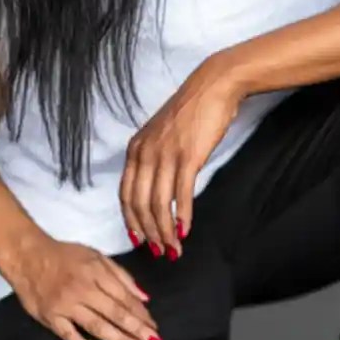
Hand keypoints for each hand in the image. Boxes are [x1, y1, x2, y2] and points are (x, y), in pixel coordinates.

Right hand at [2, 233, 160, 339]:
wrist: (26, 255)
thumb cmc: (64, 255)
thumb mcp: (97, 256)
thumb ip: (122, 276)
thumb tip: (145, 298)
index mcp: (97, 274)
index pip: (125, 298)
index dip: (142, 315)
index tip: (155, 328)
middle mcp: (83, 290)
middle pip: (115, 313)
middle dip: (137, 330)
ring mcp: (66, 305)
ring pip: (97, 326)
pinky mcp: (50, 317)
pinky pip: (68, 335)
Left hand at [120, 55, 241, 260]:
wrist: (212, 88)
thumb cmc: (191, 113)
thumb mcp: (161, 135)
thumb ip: (154, 159)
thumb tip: (156, 188)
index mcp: (136, 150)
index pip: (126, 194)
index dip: (131, 221)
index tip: (139, 240)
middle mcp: (145, 154)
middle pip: (140, 204)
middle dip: (149, 233)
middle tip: (159, 252)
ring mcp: (166, 155)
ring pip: (159, 204)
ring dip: (165, 230)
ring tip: (174, 248)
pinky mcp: (188, 157)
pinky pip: (181, 195)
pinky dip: (182, 216)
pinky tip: (185, 230)